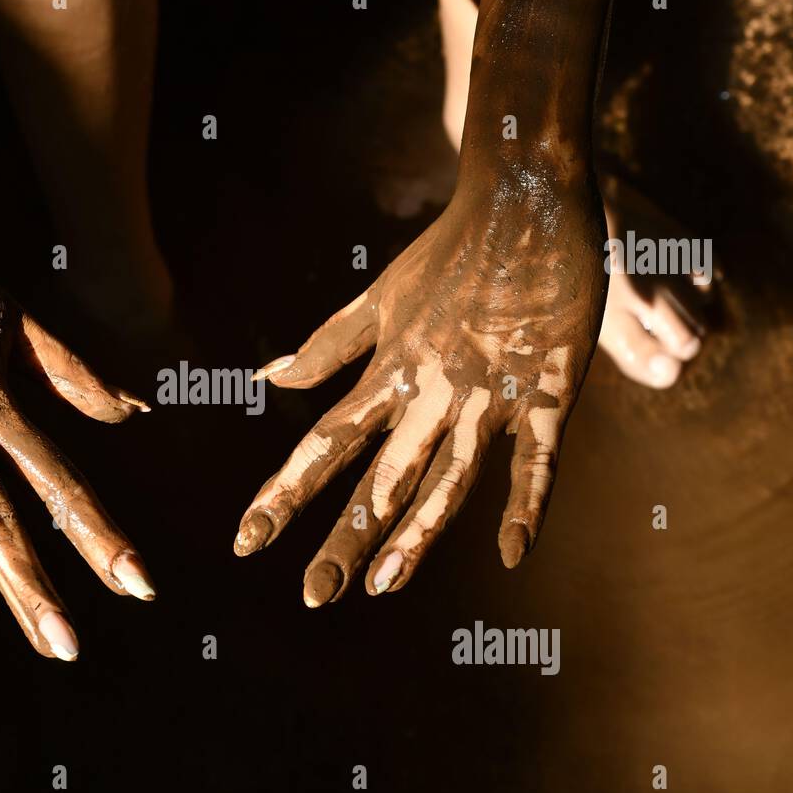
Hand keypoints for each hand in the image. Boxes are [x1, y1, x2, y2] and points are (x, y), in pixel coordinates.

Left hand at [235, 168, 606, 604]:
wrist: (524, 197)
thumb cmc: (449, 249)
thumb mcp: (377, 298)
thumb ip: (326, 347)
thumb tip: (265, 379)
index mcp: (387, 372)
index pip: (323, 446)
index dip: (283, 495)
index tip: (245, 542)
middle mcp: (429, 393)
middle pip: (378, 477)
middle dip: (343, 537)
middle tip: (312, 595)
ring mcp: (488, 396)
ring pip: (447, 480)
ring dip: (415, 536)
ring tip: (381, 586)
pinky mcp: (547, 392)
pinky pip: (535, 460)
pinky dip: (525, 505)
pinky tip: (510, 555)